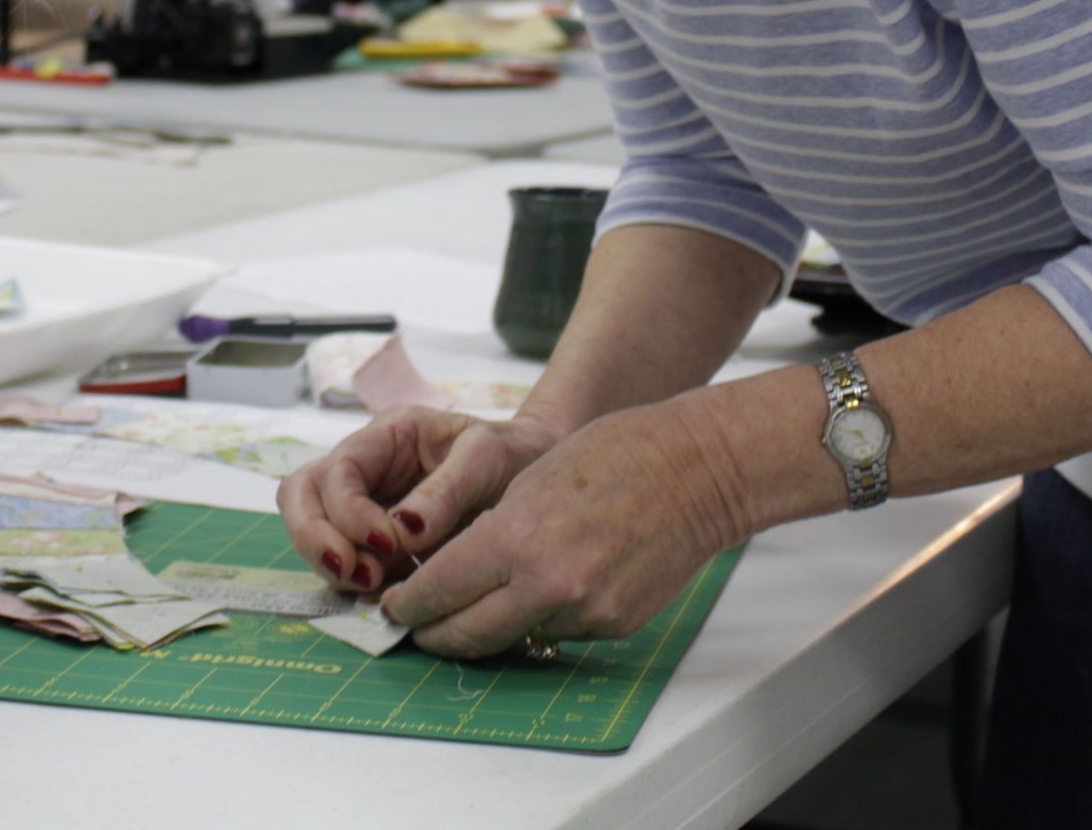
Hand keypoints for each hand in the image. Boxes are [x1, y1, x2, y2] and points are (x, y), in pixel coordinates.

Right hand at [278, 408, 561, 594]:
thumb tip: (403, 531)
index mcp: (387, 436)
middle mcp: (364, 467)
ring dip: (333, 565)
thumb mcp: (486, 459)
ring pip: (310, 530)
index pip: (337, 470)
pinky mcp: (372, 541)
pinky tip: (390, 594)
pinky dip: (354, 581)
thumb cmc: (510, 456)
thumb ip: (445, 491)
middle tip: (359, 576)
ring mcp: (362, 503)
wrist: (532, 474)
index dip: (349, 512)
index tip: (388, 544)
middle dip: (315, 539)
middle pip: (299, 496)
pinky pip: (342, 560)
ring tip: (377, 588)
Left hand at [377, 401, 748, 657]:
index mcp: (518, 537)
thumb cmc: (617, 454)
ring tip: (485, 600)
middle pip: (466, 634)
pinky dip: (546, 616)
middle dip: (434, 633)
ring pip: (515, 636)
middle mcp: (548, 585)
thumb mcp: (531, 479)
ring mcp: (585, 611)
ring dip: (494, 624)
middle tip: (418, 626)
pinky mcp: (614, 626)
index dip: (408, 604)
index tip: (394, 606)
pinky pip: (561, 631)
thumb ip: (494, 531)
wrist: (698, 471)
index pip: (439, 590)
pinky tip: (553, 584)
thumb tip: (459, 573)